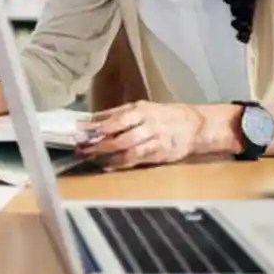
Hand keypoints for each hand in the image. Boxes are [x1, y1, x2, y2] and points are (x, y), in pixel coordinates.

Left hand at [76, 101, 205, 170]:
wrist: (195, 125)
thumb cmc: (161, 115)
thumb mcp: (140, 108)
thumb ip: (115, 114)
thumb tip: (89, 120)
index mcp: (141, 110)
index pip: (116, 119)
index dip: (96, 126)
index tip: (78, 131)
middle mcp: (148, 125)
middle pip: (120, 137)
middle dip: (98, 144)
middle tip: (80, 148)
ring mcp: (156, 141)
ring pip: (128, 151)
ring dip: (107, 156)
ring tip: (90, 158)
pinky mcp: (160, 155)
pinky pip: (138, 160)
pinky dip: (121, 163)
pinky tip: (108, 165)